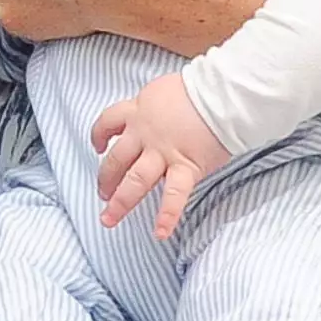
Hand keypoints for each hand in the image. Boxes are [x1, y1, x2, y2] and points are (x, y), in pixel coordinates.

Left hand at [89, 69, 228, 238]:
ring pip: (135, 181)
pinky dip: (167, 216)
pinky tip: (160, 234)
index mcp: (140, 110)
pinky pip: (174, 196)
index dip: (99, 135)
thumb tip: (160, 113)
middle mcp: (145, 134)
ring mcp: (163, 153)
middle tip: (102, 194)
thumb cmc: (203, 87)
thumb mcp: (167, 89)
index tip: (98, 146)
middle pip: (116, 159)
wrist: (222, 93)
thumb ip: (157, 106)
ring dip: (120, 202)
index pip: (109, 121)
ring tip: (109, 218)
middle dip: (106, 179)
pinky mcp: (186, 167)